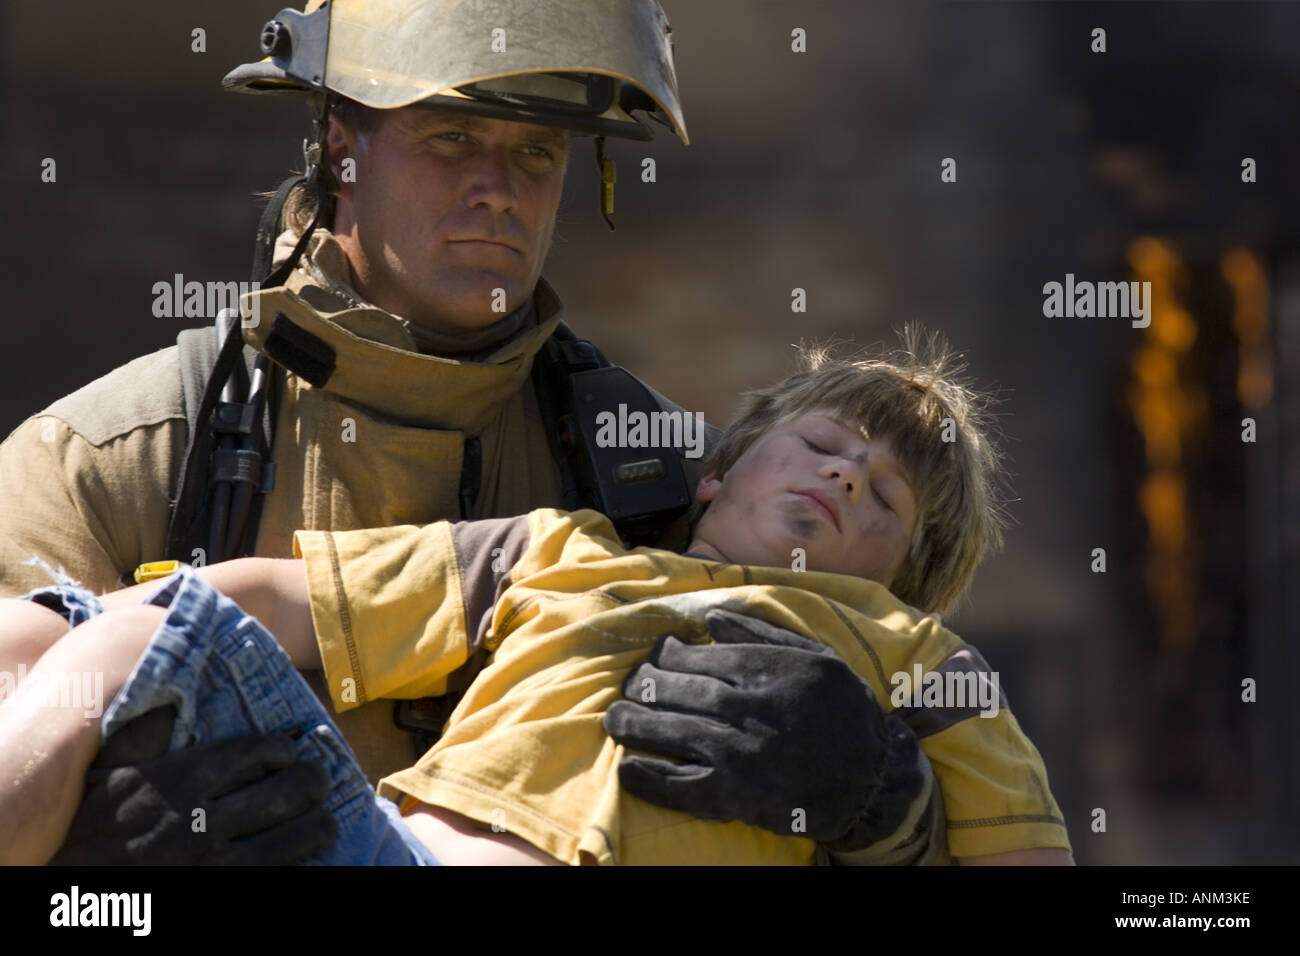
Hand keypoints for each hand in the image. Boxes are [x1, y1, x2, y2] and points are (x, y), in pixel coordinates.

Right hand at [49, 705, 337, 864]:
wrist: (70, 890)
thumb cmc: (87, 836)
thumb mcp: (106, 779)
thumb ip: (140, 737)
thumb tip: (169, 698)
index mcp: (180, 783)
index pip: (256, 752)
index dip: (282, 749)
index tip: (286, 752)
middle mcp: (204, 821)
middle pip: (290, 789)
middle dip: (312, 781)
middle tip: (315, 781)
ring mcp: (217, 864)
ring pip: (299, 835)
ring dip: (318, 823)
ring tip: (321, 819)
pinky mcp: (226, 894)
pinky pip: (284, 874)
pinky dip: (301, 863)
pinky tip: (303, 857)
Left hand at [604, 608, 926, 850]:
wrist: (872, 777)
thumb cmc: (843, 708)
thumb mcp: (814, 655)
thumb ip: (761, 631)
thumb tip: (711, 616)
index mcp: (765, 670)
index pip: (697, 657)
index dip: (667, 654)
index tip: (655, 654)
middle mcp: (747, 708)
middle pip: (677, 691)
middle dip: (644, 685)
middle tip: (629, 684)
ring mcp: (739, 754)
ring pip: (671, 732)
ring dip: (635, 724)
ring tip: (614, 718)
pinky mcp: (736, 796)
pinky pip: (681, 787)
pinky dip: (651, 779)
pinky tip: (630, 769)